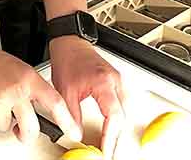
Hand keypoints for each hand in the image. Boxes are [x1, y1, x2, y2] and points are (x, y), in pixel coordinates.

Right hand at [0, 33, 81, 145]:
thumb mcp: (13, 67)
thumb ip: (26, 86)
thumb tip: (37, 105)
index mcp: (27, 76)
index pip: (53, 101)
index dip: (66, 119)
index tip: (73, 131)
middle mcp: (16, 89)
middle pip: (31, 127)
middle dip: (25, 135)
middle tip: (21, 133)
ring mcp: (0, 100)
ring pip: (7, 126)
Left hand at [49, 36, 126, 158]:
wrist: (70, 41)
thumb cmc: (68, 58)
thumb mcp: (65, 91)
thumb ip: (72, 115)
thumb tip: (77, 135)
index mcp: (103, 83)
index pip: (114, 117)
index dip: (110, 138)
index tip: (106, 152)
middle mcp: (115, 81)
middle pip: (122, 117)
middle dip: (115, 137)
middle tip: (106, 151)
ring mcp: (117, 80)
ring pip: (124, 111)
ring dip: (117, 128)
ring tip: (107, 143)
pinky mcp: (115, 80)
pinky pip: (122, 104)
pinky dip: (116, 118)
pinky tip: (110, 127)